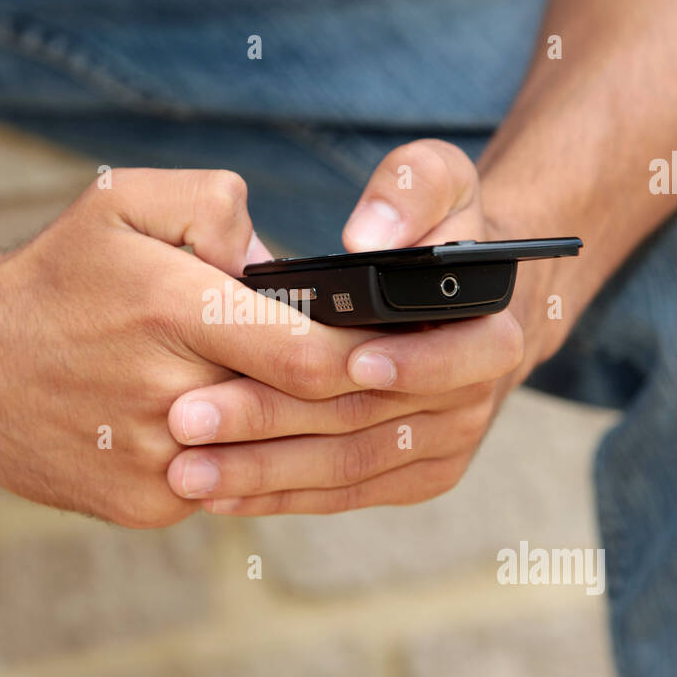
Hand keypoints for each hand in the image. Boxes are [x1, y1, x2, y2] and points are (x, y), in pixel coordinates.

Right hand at [0, 168, 391, 527]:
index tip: (389, 342)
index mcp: (171, 310)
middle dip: (343, 391)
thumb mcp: (123, 200)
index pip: (313, 355)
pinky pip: (229, 482)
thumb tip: (283, 267)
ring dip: (294, 428)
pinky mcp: (146, 506)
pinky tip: (231, 425)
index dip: (365, 354)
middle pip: (304, 413)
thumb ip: (217, 207)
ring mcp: (159, 465)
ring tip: (300, 393)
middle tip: (373, 371)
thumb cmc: (51, 278)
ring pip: (271, 453)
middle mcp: (169, 398)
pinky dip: (239, 454)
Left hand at [164, 140, 533, 514]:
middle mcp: (472, 400)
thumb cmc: (438, 225)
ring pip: (347, 467)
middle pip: (369, 419)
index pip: (457, 359)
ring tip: (186, 468)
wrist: (460, 299)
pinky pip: (342, 493)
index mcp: (490, 332)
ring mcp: (442, 447)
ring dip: (262, 472)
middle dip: (274, 420)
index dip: (404, 363)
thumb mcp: (438, 181)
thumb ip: (409, 191)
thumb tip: (369, 236)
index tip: (341, 361)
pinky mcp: (409, 477)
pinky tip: (220, 493)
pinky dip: (279, 494)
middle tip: (191, 418)